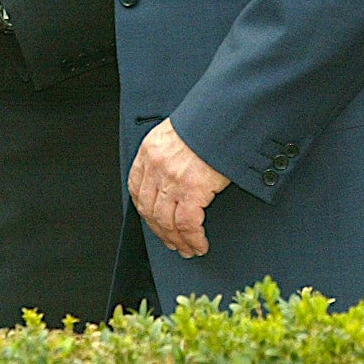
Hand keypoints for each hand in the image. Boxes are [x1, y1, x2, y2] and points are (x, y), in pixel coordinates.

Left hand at [129, 118, 229, 258]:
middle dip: (160, 232)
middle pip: (150, 210)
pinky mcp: (192, 189)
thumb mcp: (179, 131)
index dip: (144, 211)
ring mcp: (172, 179)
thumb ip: (171, 152)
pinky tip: (199, 244)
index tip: (152, 221)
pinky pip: (188, 224)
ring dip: (177, 240)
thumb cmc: (209, 121)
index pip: (136, 189)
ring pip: (166, 222)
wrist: (226, 114)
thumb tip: (176, 173)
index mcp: (150, 150)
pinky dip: (193, 239)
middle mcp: (156, 166)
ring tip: (187, 248)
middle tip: (171, 242)